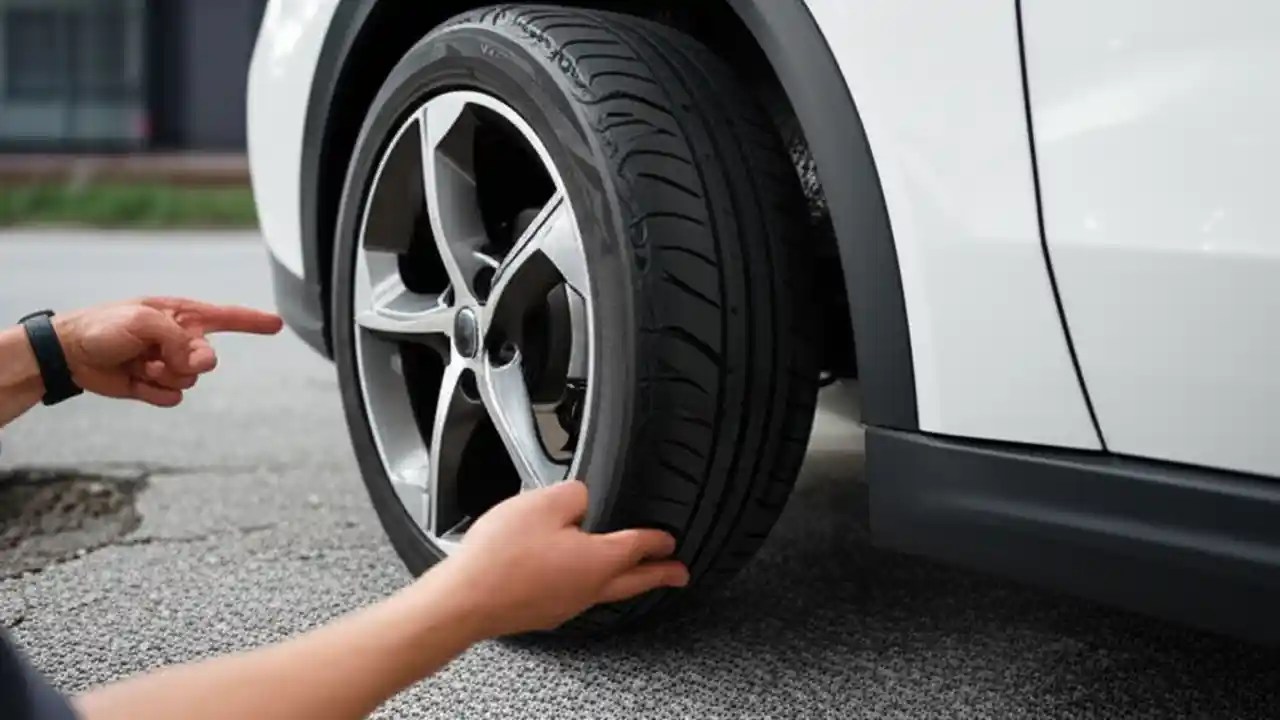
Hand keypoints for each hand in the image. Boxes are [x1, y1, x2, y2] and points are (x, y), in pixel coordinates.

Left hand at [53, 297, 282, 405]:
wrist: (68, 352)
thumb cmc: (103, 326)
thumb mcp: (143, 321)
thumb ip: (178, 339)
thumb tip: (198, 365)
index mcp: (181, 316)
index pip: (227, 317)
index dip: (253, 321)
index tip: (277, 324)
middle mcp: (179, 339)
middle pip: (208, 358)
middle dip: (189, 361)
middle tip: (158, 356)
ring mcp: (168, 363)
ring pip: (191, 380)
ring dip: (165, 376)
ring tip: (139, 364)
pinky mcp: (155, 385)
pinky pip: (174, 397)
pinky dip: (156, 393)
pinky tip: (136, 381)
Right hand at [433, 481, 689, 637]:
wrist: (464, 602)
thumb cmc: (500, 558)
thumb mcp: (542, 504)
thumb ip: (573, 495)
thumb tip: (584, 499)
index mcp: (598, 561)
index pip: (639, 547)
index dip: (658, 540)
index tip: (670, 541)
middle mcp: (588, 588)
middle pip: (635, 581)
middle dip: (661, 575)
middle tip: (679, 575)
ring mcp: (565, 605)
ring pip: (608, 591)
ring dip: (626, 581)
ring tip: (633, 576)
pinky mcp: (543, 613)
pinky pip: (578, 597)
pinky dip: (589, 586)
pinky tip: (576, 579)